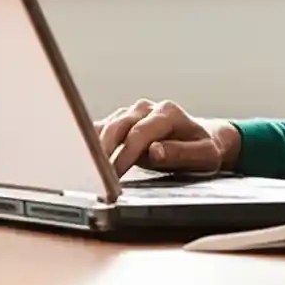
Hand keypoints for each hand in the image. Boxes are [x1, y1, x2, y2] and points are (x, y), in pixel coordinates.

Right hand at [94, 99, 240, 176]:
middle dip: (104, 151)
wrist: (203, 137)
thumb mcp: (204, 155)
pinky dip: (89, 142)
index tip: (113, 174)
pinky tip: (79, 157)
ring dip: (93, 147)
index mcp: (168, 113)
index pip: (140, 133)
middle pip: (118, 126)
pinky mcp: (120, 121)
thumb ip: (181, 153)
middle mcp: (147, 109)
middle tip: (93, 176)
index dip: (125, 154)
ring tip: (83, 169)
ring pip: (105, 126)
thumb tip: (155, 151)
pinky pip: (100, 129)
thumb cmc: (204, 148)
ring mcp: (131, 113)